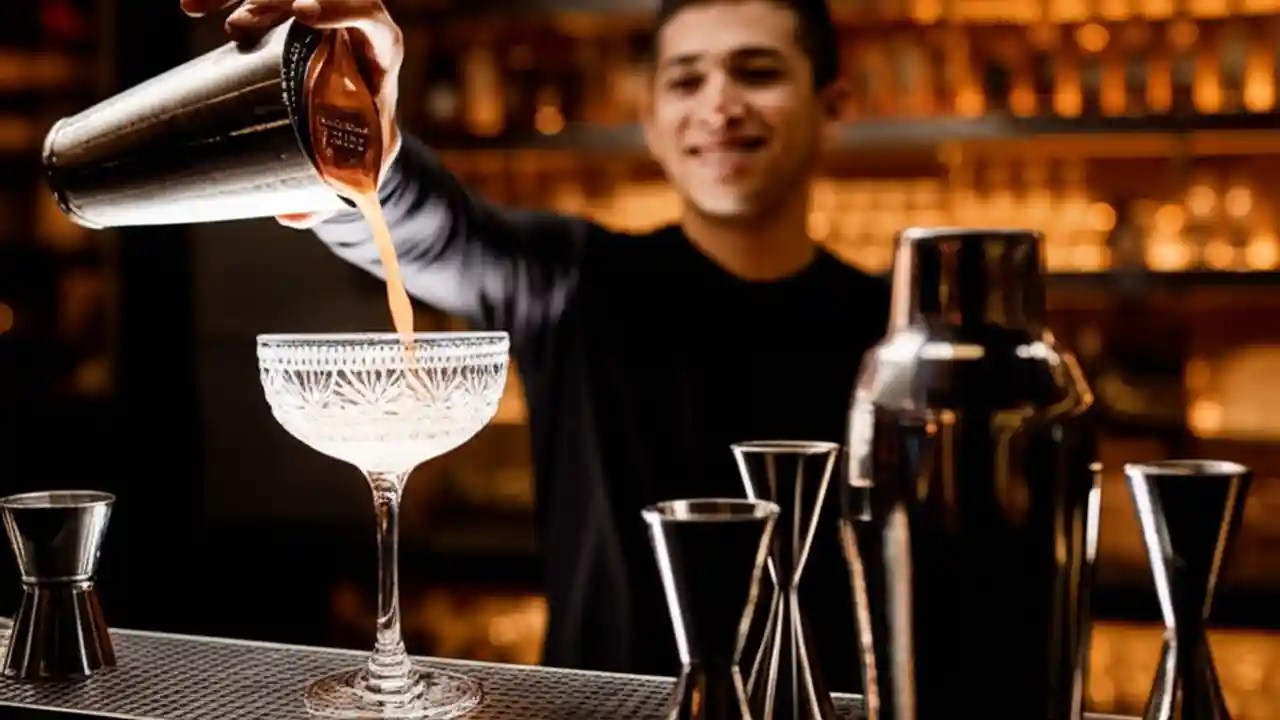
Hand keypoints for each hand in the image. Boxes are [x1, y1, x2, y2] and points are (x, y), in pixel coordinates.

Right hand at [181, 0, 403, 227]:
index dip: (341, 10)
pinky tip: (190, 7)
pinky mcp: (288, 8)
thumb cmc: (366, 140)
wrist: (362, 122)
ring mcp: (319, 11)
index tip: (303, 15)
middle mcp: (352, 23)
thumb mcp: (363, 165)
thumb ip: (338, 190)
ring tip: (196, 10)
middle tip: (238, 25)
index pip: (370, 18)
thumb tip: (289, 217)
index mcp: (379, 53)